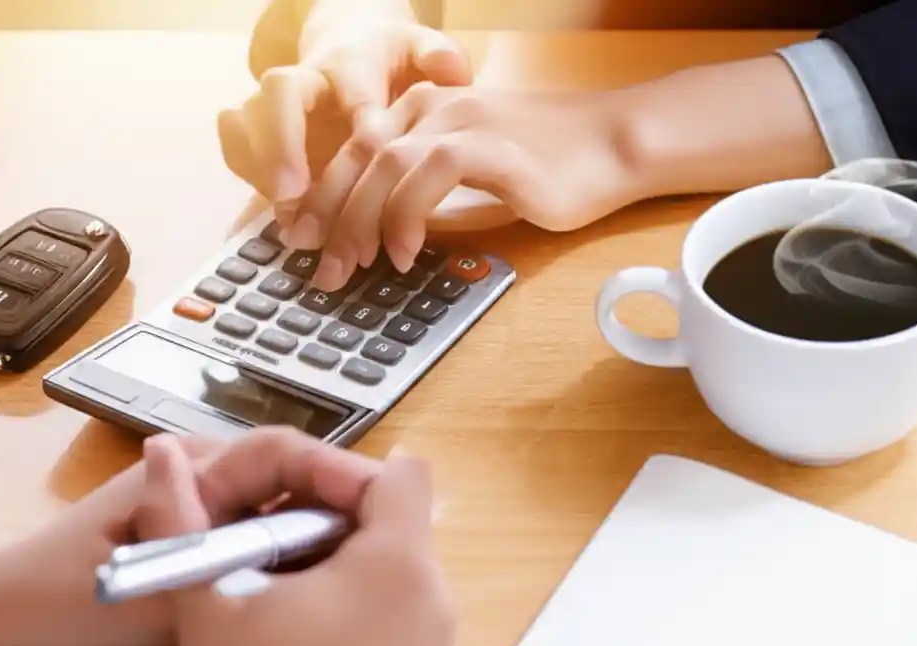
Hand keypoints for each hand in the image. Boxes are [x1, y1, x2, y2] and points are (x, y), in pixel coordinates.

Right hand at [136, 428, 456, 645]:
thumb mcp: (206, 603)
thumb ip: (181, 516)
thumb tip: (160, 455)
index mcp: (397, 565)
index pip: (397, 472)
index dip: (335, 466)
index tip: (279, 489)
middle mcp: (434, 598)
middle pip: (390, 519)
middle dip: (319, 518)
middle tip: (256, 541)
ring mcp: (436, 645)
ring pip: (388, 568)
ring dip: (328, 562)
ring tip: (263, 591)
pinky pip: (394, 613)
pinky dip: (347, 605)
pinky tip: (289, 636)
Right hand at [219, 16, 471, 228]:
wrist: (347, 45)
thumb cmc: (390, 60)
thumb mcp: (420, 51)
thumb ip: (438, 58)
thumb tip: (455, 69)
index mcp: (353, 61)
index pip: (351, 86)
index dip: (355, 123)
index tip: (364, 157)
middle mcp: (307, 78)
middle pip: (280, 96)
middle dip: (280, 144)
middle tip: (289, 194)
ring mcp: (276, 103)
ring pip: (248, 122)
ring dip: (263, 174)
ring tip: (291, 224)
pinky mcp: (259, 129)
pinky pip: (238, 148)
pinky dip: (254, 184)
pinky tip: (284, 220)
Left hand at [301, 86, 643, 289]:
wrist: (614, 145)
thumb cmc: (547, 163)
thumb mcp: (471, 168)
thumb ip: (424, 185)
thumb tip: (379, 231)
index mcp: (424, 106)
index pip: (353, 150)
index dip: (321, 197)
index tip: (302, 241)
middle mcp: (434, 105)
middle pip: (358, 158)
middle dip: (329, 219)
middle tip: (318, 269)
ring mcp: (462, 121)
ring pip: (383, 166)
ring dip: (359, 223)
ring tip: (353, 269)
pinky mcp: (490, 145)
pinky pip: (429, 176)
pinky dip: (406, 216)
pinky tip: (406, 254)